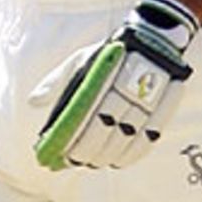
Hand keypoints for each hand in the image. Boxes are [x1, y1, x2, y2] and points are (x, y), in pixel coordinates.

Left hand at [33, 0, 197, 171]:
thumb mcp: (79, 60)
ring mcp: (152, 96)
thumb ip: (56, 81)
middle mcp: (130, 85)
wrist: (151, 37)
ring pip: (130, 135)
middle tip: (78, 162)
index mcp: (105, 74)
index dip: (79, 139)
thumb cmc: (108, 54)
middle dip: (92, 150)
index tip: (65, 154)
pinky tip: (121, 161)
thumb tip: (33, 101)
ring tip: (96, 164)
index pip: (90, 115)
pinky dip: (136, 153)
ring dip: (112, 154)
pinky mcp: (168, 104)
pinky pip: (153, 136)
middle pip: (109, 127)